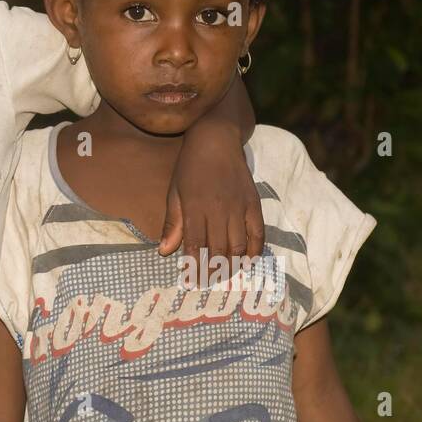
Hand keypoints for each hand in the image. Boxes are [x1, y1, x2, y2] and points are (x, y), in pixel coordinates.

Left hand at [159, 121, 263, 270]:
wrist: (215, 140)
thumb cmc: (189, 167)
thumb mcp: (174, 192)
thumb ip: (172, 223)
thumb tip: (164, 251)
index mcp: (194, 208)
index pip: (194, 246)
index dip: (194, 267)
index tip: (191, 281)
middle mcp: (218, 210)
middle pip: (218, 250)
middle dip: (213, 271)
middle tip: (209, 282)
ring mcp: (238, 207)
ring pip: (239, 246)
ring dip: (233, 265)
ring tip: (226, 275)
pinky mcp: (254, 203)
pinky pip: (258, 233)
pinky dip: (254, 250)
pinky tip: (248, 260)